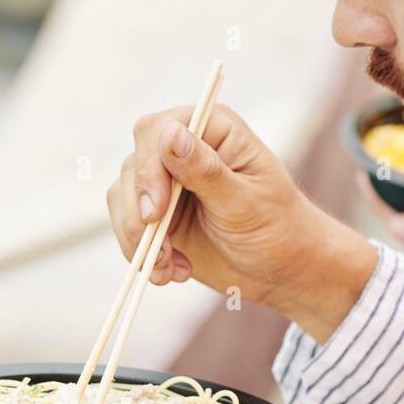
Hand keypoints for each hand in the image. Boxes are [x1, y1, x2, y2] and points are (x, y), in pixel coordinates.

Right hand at [108, 105, 377, 342]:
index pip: (158, 131)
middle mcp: (183, 150)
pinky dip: (143, 256)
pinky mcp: (156, 217)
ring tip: (170, 268)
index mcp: (212, 131)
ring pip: (121, 199)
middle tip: (158, 252)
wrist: (281, 270)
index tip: (155, 210)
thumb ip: (206, 171)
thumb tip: (170, 134)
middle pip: (133, 166)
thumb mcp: (245, 202)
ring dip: (139, 241)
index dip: (148, 167)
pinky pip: (128, 230)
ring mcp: (165, 184)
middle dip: (137, 212)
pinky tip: (173, 273)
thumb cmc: (277, 229)